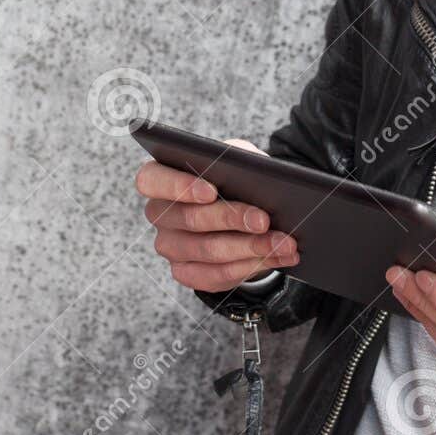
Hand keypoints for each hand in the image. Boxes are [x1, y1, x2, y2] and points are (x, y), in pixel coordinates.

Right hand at [136, 139, 300, 291]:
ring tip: (284, 243)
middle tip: (264, 220)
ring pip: (208, 252)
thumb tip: (257, 176)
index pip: (151, 180)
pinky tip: (278, 258)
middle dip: (232, 219)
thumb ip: (241, 159)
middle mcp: (159, 214)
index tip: (211, 191)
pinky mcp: (185, 273)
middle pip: (190, 219)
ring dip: (252, 248)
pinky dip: (252, 267)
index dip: (178, 186)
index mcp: (160, 178)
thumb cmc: (236, 177)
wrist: (243, 210)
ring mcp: (169, 247)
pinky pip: (216, 276)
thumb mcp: (238, 158)